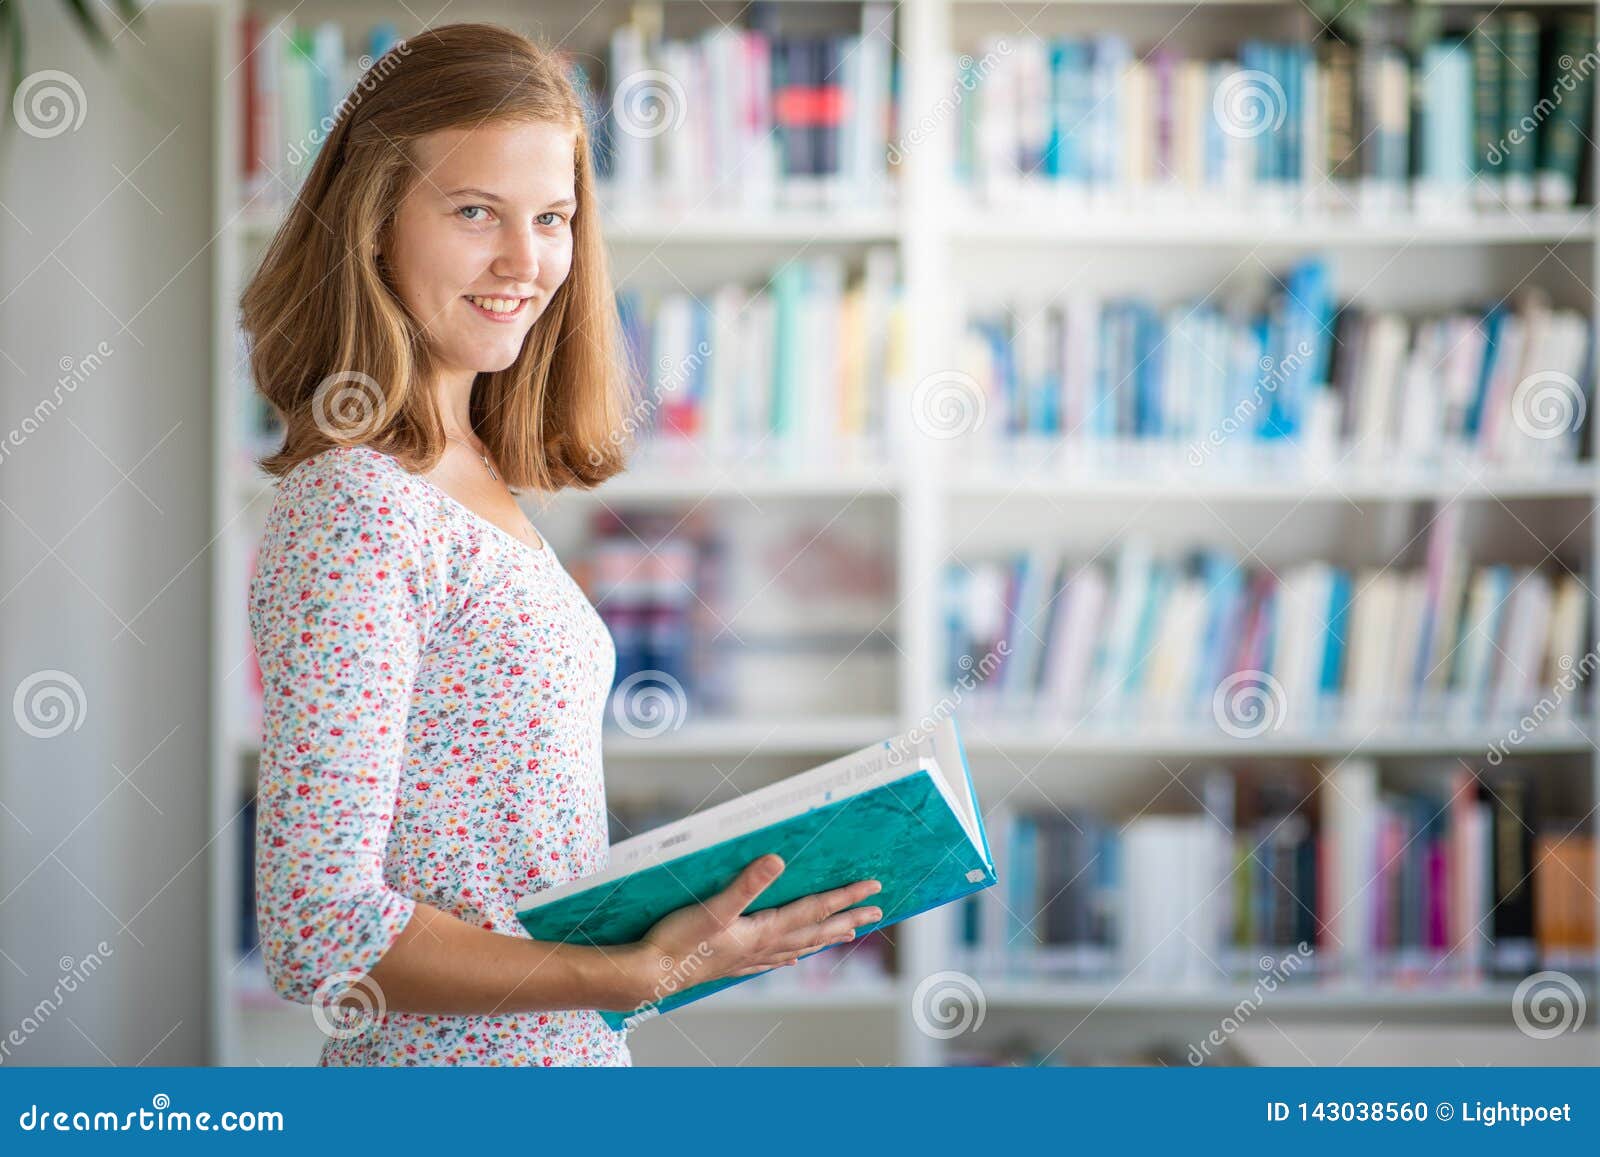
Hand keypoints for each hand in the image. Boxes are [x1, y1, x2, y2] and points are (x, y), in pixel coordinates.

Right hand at [624, 854, 881, 1009]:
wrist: (651, 975)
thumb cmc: (679, 943)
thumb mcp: (713, 907)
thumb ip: (747, 884)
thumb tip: (778, 861)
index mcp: (764, 930)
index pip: (815, 909)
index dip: (845, 897)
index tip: (872, 888)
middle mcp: (764, 945)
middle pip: (816, 930)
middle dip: (848, 918)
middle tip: (876, 913)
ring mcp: (750, 957)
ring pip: (799, 946)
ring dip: (825, 937)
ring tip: (846, 934)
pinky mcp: (734, 963)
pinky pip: (774, 958)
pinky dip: (791, 954)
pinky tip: (793, 956)